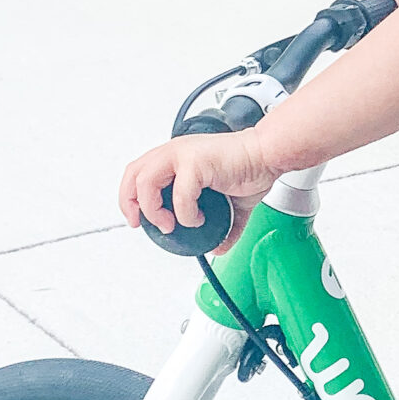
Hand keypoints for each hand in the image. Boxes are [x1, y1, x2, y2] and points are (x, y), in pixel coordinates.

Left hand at [118, 128, 281, 251]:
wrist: (268, 155)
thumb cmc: (250, 167)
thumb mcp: (231, 203)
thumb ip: (223, 225)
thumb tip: (219, 246)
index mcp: (177, 157)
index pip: (138, 172)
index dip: (130, 197)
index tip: (138, 218)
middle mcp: (175, 152)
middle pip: (133, 175)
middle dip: (130, 203)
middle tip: (143, 223)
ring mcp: (184, 154)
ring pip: (146, 183)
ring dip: (154, 210)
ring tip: (171, 224)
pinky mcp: (196, 162)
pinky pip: (180, 195)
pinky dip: (185, 213)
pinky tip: (198, 218)